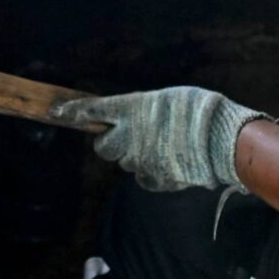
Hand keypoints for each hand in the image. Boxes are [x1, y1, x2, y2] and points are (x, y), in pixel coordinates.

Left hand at [51, 86, 267, 191]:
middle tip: (129, 139)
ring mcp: (140, 159)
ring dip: (137, 157)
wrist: (222, 138)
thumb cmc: (196, 109)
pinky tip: (171, 163)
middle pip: (103, 148)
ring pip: (126, 163)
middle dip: (111, 144)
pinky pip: (145, 179)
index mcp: (129, 109)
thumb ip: (141, 111)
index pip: (90, 110)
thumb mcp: (163, 99)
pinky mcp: (155, 179)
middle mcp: (128, 135)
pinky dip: (153, 173)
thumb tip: (132, 118)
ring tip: (163, 148)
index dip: (72, 112)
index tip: (56, 113)